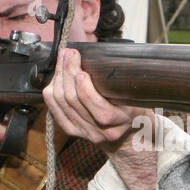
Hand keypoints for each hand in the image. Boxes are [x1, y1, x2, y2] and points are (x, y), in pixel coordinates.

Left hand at [42, 48, 157, 189]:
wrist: (127, 135)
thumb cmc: (134, 111)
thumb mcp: (137, 98)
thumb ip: (124, 83)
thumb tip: (104, 57)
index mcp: (120, 122)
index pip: (99, 111)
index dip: (86, 89)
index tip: (83, 69)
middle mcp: (100, 131)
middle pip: (74, 101)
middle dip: (69, 73)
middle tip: (70, 54)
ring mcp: (84, 132)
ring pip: (61, 102)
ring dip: (59, 77)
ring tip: (63, 59)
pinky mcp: (72, 129)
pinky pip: (54, 108)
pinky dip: (53, 89)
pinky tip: (57, 76)